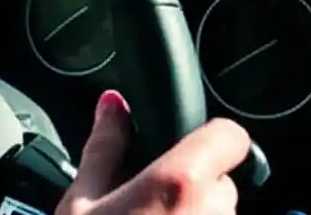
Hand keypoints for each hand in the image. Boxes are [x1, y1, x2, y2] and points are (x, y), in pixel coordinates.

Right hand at [56, 91, 249, 213]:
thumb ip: (104, 148)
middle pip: (219, 180)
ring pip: (217, 213)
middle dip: (190, 186)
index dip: (210, 134)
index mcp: (180, 184)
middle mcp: (214, 213)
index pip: (229, 135)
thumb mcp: (81, 202)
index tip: (183, 144)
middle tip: (146, 204)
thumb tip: (110, 106)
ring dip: (193, 214)